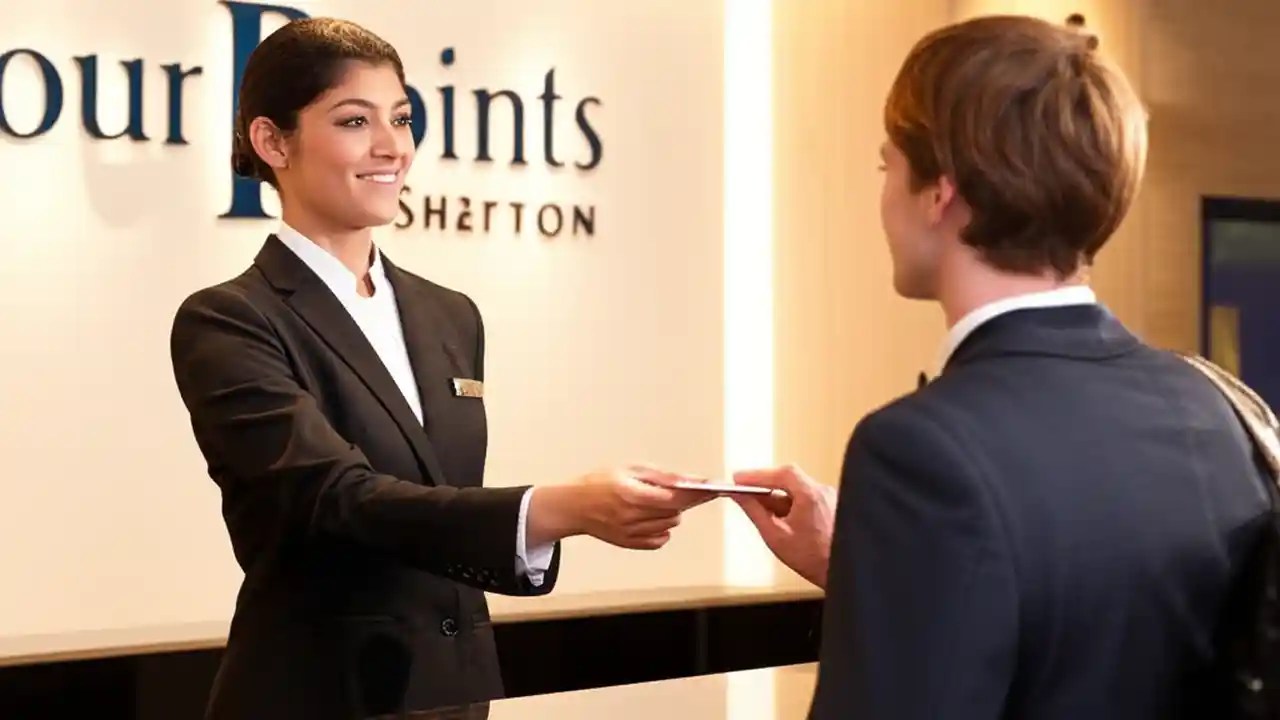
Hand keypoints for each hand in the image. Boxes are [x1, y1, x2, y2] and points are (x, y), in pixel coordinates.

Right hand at [528, 466, 707, 549]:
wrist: (572, 506)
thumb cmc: (597, 483)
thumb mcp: (628, 469)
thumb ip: (659, 476)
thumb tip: (687, 480)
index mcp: (631, 494)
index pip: (675, 498)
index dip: (696, 494)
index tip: (711, 489)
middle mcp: (631, 516)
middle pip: (675, 513)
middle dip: (682, 502)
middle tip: (678, 491)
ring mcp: (629, 533)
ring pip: (669, 526)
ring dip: (671, 514)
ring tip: (656, 502)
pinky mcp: (628, 543)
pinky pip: (658, 541)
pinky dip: (661, 530)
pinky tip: (652, 518)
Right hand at [732, 464, 836, 588]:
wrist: (842, 573)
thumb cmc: (816, 560)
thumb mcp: (775, 536)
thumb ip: (754, 511)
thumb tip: (740, 497)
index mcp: (812, 495)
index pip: (781, 474)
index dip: (757, 475)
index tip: (739, 479)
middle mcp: (824, 493)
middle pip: (789, 480)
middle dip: (765, 486)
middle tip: (745, 492)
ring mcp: (830, 500)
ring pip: (796, 490)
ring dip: (777, 498)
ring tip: (762, 512)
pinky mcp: (831, 508)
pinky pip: (806, 499)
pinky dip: (790, 504)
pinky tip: (781, 519)